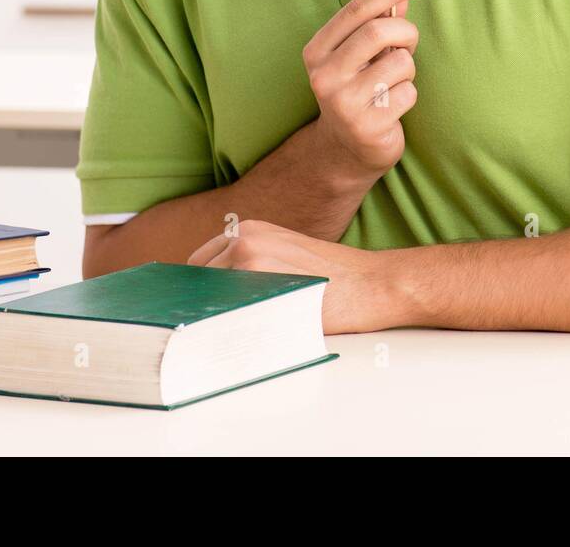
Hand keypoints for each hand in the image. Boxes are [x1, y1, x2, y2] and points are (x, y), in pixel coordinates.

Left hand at [187, 219, 400, 333]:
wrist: (371, 284)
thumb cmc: (332, 279)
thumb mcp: (285, 258)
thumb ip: (250, 268)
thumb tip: (211, 296)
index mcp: (250, 230)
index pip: (200, 262)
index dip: (198, 289)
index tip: (199, 309)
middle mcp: (244, 240)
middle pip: (198, 280)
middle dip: (201, 304)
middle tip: (210, 327)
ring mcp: (249, 262)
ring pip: (208, 299)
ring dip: (212, 317)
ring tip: (231, 334)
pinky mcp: (260, 288)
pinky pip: (226, 315)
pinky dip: (227, 328)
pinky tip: (243, 339)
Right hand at [303, 0, 425, 181]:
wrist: (346, 150)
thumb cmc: (358, 89)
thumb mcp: (362, 55)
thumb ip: (380, 22)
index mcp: (317, 50)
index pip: (356, 10)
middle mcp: (324, 75)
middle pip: (378, 32)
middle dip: (405, 32)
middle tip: (409, 44)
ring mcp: (343, 103)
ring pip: (399, 64)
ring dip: (408, 69)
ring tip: (394, 83)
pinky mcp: (366, 126)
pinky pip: (407, 93)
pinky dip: (408, 95)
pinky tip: (392, 107)